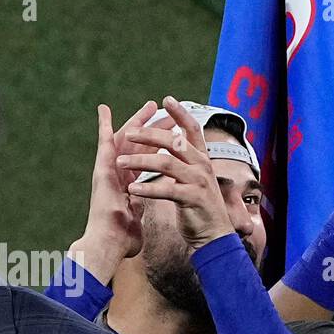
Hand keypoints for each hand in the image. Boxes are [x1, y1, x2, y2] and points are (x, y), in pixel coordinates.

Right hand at [72, 101, 157, 278]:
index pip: (145, 156)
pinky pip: (103, 145)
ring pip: (125, 140)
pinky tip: (104, 112)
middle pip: (136, 143)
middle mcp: (118, 174)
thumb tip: (137, 213)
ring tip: (149, 105)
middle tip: (160, 108)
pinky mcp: (101, 172)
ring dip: (137, 122)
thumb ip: (137, 208)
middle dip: (149, 125)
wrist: (109, 245)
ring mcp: (108, 172)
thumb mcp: (136, 216)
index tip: (169, 127)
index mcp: (129, 183)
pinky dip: (103, 128)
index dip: (156, 141)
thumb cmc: (122, 237)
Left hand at [119, 97, 235, 249]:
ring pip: (166, 163)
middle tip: (129, 132)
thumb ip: (186, 161)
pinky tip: (132, 189)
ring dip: (140, 161)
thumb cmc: (200, 206)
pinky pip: (167, 190)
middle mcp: (203, 166)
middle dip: (150, 134)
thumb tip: (175, 142)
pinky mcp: (192, 199)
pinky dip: (148, 189)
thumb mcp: (196, 179)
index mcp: (202, 159)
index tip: (167, 99)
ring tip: (119, 162)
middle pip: (175, 142)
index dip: (181, 113)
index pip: (193, 129)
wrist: (214, 235)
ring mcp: (198, 182)